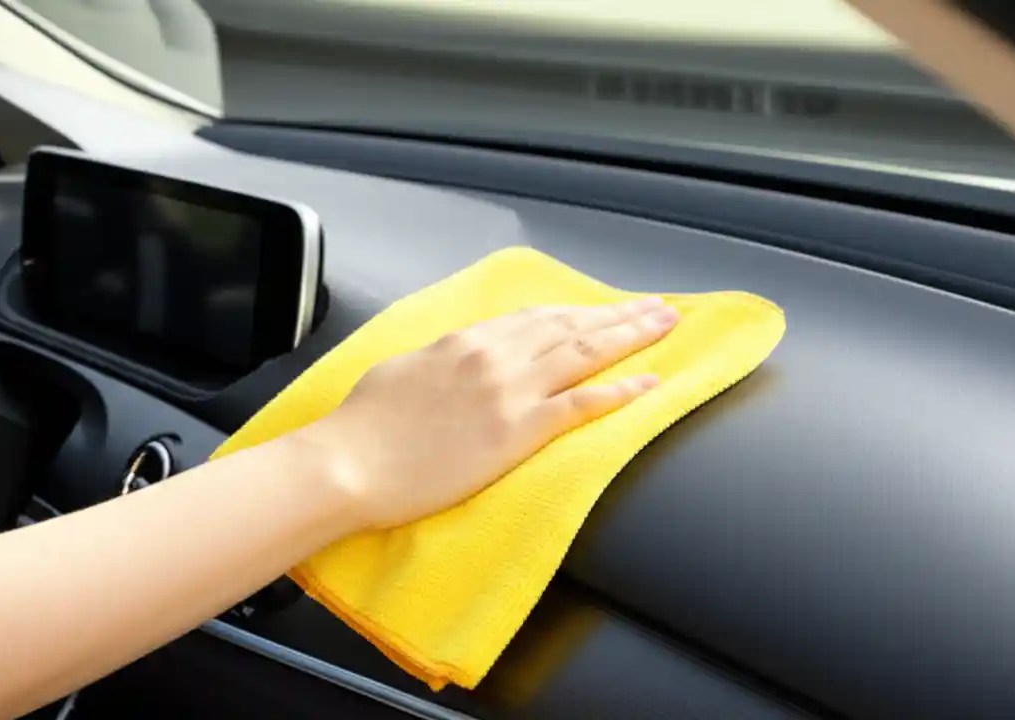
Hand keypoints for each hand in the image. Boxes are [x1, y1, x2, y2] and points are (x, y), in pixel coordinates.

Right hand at [313, 297, 679, 528]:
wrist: (348, 463)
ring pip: (586, 353)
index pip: (536, 318)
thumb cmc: (363, 426)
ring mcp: (509, 391)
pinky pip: (581, 404)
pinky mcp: (517, 431)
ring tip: (666, 327)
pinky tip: (649, 383)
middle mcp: (494, 356)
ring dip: (632, 337)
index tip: (604, 306)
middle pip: (572, 326)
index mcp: (466, 341)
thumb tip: (453, 358)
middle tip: (658, 305)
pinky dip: (620, 392)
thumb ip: (438, 359)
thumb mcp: (401, 370)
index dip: (577, 310)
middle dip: (619, 314)